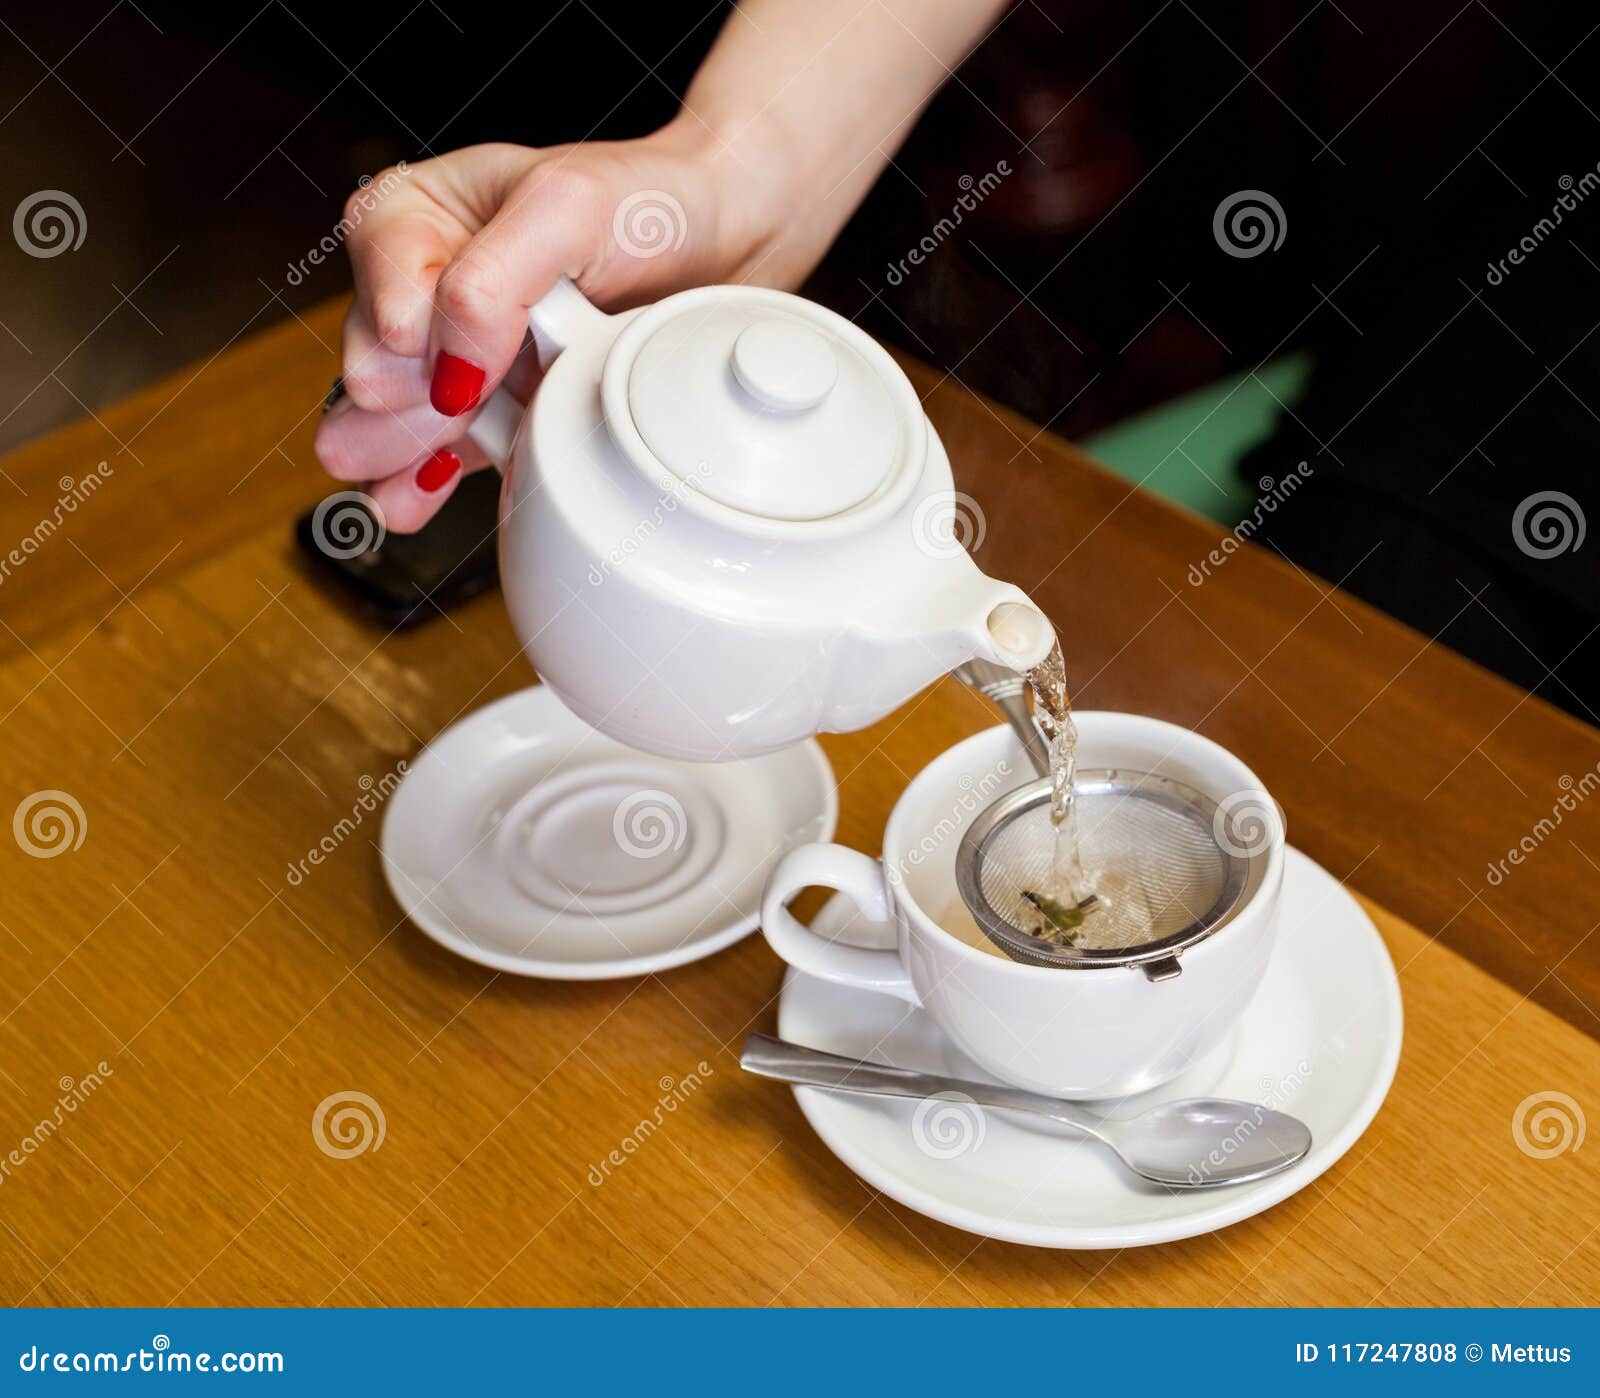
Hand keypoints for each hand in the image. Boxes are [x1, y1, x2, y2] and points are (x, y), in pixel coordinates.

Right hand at [314, 121, 785, 531]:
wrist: (729, 246)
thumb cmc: (651, 205)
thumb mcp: (567, 207)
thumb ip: (491, 278)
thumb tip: (448, 372)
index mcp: (421, 213)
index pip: (379, 271)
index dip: (407, 319)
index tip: (446, 349)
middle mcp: (427, 283)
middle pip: (379, 353)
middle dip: (407, 397)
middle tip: (455, 411)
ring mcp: (461, 353)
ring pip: (400, 412)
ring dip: (407, 450)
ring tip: (412, 480)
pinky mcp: (497, 407)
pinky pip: (445, 451)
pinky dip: (428, 479)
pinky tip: (415, 499)